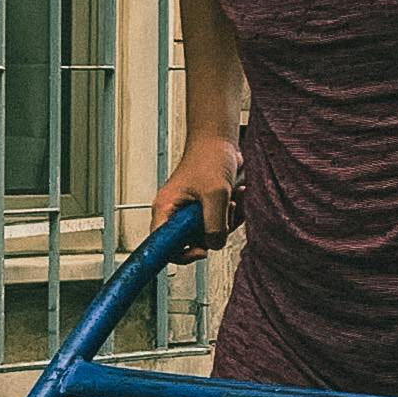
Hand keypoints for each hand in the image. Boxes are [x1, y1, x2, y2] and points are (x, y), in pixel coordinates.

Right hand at [151, 135, 241, 259]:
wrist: (220, 141)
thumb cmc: (210, 157)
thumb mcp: (215, 193)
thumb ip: (215, 224)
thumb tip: (215, 244)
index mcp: (165, 209)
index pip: (162, 246)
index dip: (181, 255)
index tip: (201, 250)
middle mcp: (174, 213)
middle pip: (190, 243)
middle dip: (212, 232)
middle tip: (223, 212)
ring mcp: (190, 212)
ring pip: (208, 234)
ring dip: (226, 221)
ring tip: (231, 199)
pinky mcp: (205, 209)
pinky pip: (219, 225)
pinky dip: (231, 216)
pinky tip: (235, 198)